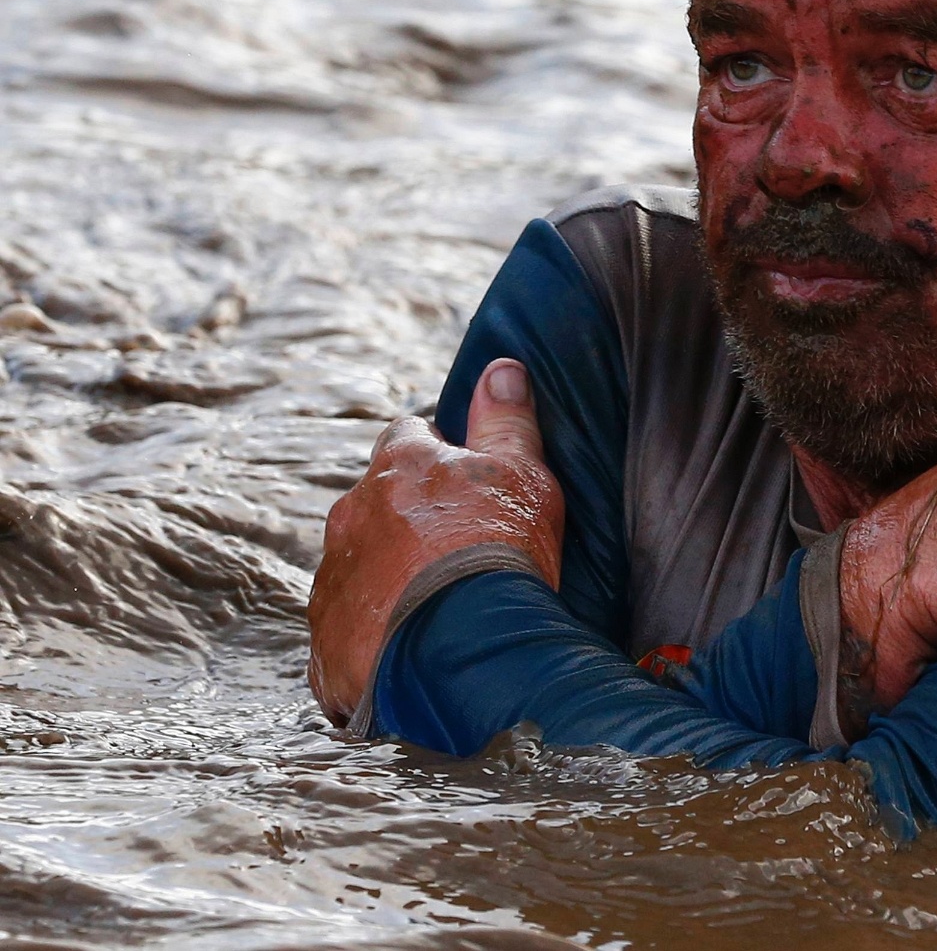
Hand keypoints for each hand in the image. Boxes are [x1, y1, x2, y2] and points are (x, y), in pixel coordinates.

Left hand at [306, 358, 562, 724]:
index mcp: (398, 466)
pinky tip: (412, 649)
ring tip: (438, 607)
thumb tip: (500, 368)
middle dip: (408, 518)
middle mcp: (351, 514)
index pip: (409, 434)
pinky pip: (348, 628)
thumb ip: (507, 422)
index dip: (437, 450)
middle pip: (376, 502)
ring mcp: (333, 578)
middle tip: (457, 548)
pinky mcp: (325, 640)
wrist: (463, 656)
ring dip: (388, 576)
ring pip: (359, 564)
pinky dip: (374, 633)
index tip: (463, 476)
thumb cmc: (499, 555)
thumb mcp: (523, 477)